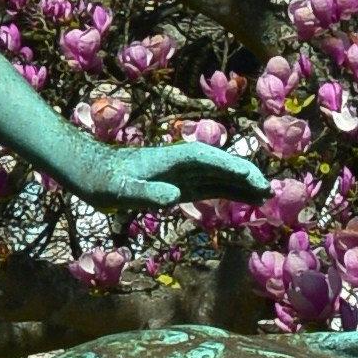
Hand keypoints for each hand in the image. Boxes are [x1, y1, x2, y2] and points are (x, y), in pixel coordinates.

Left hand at [80, 139, 270, 211]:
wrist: (88, 173)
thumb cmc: (101, 180)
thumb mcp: (121, 191)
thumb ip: (147, 194)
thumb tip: (175, 198)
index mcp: (171, 158)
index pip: (208, 159)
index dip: (231, 167)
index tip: (251, 176)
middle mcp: (180, 163)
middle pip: (219, 166)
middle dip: (244, 176)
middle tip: (268, 191)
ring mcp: (180, 174)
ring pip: (217, 177)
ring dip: (240, 185)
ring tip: (265, 197)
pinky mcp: (177, 185)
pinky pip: (208, 187)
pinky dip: (227, 192)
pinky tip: (243, 199)